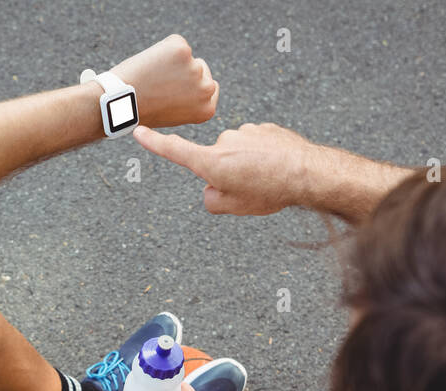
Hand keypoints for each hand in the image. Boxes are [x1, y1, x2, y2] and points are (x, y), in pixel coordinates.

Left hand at [108, 35, 217, 128]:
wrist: (122, 102)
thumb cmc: (143, 111)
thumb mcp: (174, 114)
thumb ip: (189, 100)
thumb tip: (190, 80)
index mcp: (207, 110)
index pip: (211, 88)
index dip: (194, 85)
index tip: (180, 86)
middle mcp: (206, 90)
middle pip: (201, 69)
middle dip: (185, 71)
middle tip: (161, 82)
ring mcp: (195, 68)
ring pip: (186, 56)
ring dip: (172, 61)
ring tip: (153, 76)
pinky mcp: (181, 50)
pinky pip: (175, 43)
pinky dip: (163, 49)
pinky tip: (150, 64)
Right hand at [133, 122, 318, 214]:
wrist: (307, 172)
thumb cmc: (269, 192)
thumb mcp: (235, 207)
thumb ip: (212, 201)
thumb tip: (211, 190)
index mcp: (212, 162)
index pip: (175, 151)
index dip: (155, 143)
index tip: (138, 130)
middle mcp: (224, 142)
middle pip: (215, 162)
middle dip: (226, 175)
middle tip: (250, 190)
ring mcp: (244, 132)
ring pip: (237, 154)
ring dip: (246, 165)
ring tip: (268, 178)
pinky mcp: (263, 128)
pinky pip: (254, 145)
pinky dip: (261, 155)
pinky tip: (277, 166)